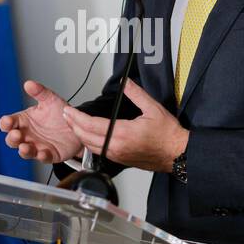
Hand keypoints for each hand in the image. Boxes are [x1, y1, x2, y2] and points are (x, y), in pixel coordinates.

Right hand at [0, 80, 83, 163]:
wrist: (77, 125)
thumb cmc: (59, 114)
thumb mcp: (50, 100)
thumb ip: (40, 92)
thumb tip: (29, 83)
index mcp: (24, 121)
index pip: (8, 123)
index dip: (6, 123)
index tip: (7, 121)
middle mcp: (27, 135)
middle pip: (12, 140)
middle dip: (12, 138)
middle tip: (16, 134)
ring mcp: (37, 146)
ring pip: (25, 151)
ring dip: (24, 150)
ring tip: (25, 147)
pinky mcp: (49, 154)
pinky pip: (43, 158)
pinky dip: (41, 156)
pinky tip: (42, 153)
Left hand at [62, 79, 188, 172]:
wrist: (177, 154)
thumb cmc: (168, 135)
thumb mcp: (153, 108)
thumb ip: (136, 94)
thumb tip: (125, 83)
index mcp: (122, 133)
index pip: (91, 125)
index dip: (76, 117)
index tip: (69, 110)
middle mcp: (116, 147)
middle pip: (85, 137)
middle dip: (73, 125)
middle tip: (66, 115)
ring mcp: (117, 155)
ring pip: (90, 147)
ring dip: (79, 135)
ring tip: (73, 125)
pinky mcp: (120, 160)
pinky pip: (99, 152)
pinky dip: (89, 143)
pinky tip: (88, 137)